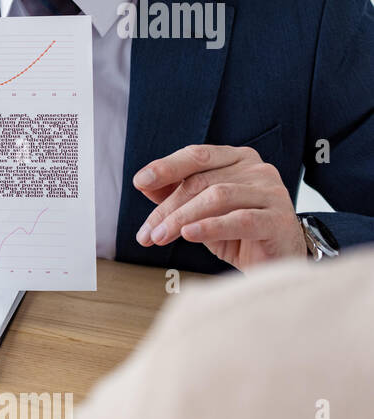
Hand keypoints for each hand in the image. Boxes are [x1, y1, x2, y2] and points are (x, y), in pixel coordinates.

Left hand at [133, 143, 306, 269]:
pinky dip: (210, 226)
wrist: (278, 262)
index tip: (140, 181)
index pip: (197, 156)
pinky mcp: (279, 219)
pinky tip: (189, 234)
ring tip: (160, 238)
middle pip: (201, 181)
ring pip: (217, 196)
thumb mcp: (201, 212)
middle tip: (146, 234)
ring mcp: (271, 192)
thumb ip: (176, 194)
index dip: (167, 166)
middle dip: (167, 208)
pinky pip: (240, 219)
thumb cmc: (238, 234)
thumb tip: (144, 183)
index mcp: (237, 159)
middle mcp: (257, 169)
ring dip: (182, 218)